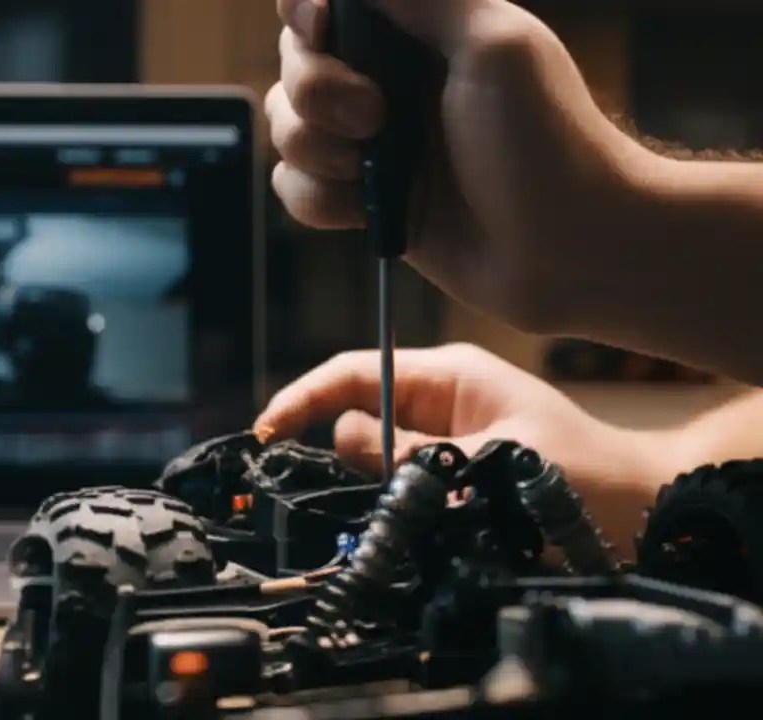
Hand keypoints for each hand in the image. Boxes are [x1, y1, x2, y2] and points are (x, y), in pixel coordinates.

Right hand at [252, 343, 674, 555]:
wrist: (638, 508)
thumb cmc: (583, 475)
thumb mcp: (494, 459)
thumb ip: (414, 452)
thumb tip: (343, 438)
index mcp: (450, 375)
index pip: (354, 371)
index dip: (304, 397)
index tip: (268, 430)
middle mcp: (439, 396)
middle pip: (354, 408)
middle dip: (328, 441)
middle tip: (310, 479)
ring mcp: (442, 430)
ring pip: (372, 446)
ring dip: (363, 474)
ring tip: (372, 500)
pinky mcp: (448, 465)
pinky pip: (397, 472)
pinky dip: (386, 491)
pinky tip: (396, 511)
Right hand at [268, 0, 649, 333]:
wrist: (566, 249)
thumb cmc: (548, 142)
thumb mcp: (494, 43)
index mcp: (420, 32)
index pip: (329, 4)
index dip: (306, 12)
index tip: (321, 25)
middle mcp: (389, 83)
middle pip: (295, 65)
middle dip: (317, 92)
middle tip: (377, 116)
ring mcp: (373, 144)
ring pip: (286, 129)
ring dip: (316, 151)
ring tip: (372, 172)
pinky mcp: (363, 201)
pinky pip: (293, 189)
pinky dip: (320, 200)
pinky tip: (366, 211)